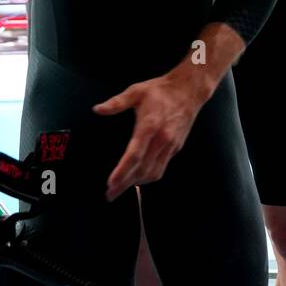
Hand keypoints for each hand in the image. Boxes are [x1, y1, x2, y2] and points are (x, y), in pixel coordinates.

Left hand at [95, 73, 202, 200]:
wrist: (188, 90)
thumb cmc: (160, 90)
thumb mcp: (136, 91)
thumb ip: (116, 103)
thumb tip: (97, 110)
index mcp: (149, 126)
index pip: (135, 155)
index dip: (123, 171)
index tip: (111, 183)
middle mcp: (161, 139)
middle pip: (142, 169)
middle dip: (125, 184)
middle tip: (110, 195)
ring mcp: (170, 145)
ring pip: (154, 172)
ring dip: (137, 183)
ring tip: (121, 190)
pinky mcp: (176, 147)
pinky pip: (162, 167)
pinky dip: (149, 176)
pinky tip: (139, 179)